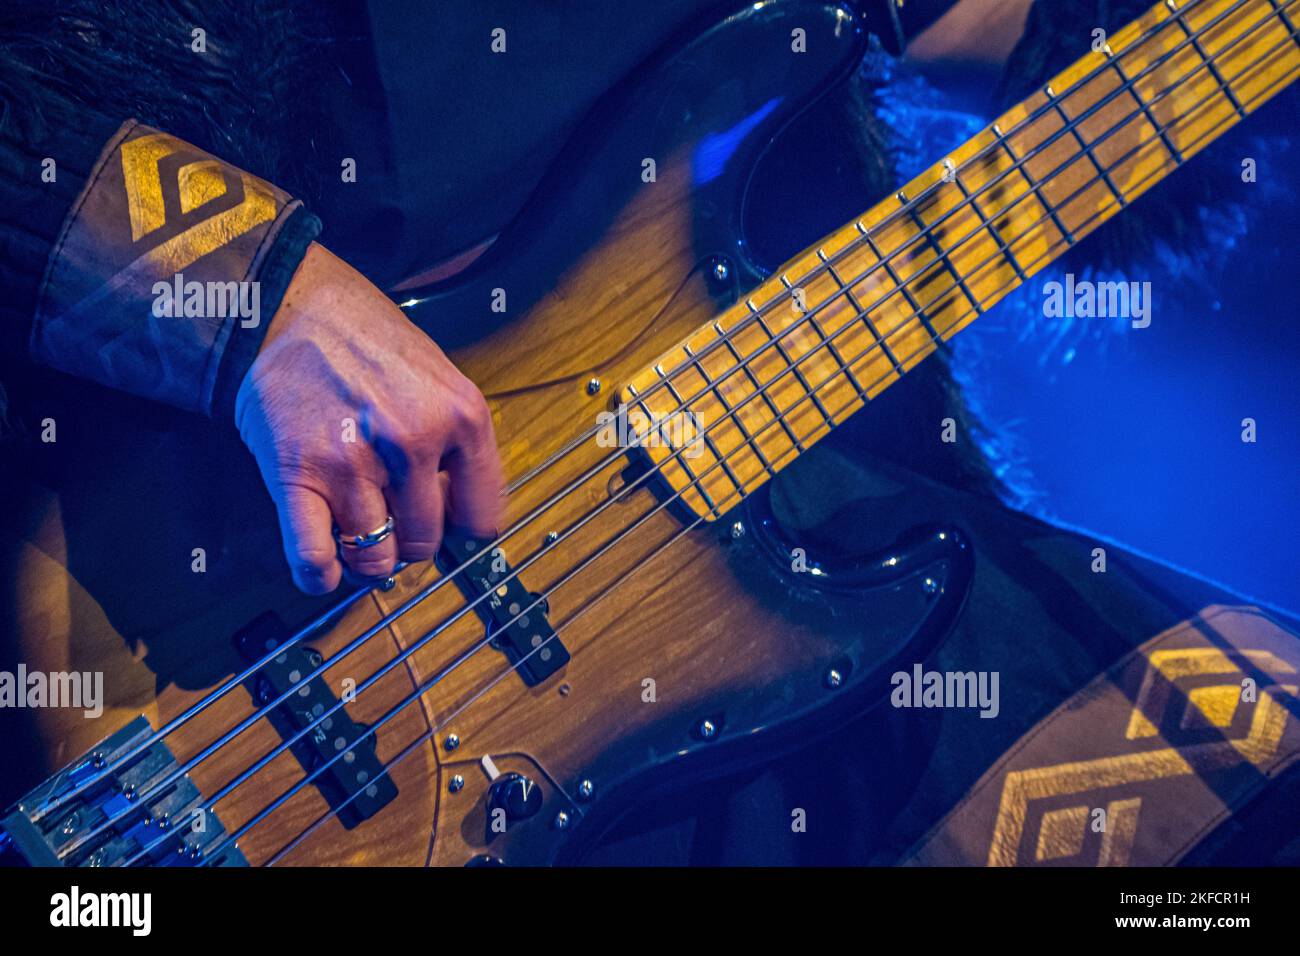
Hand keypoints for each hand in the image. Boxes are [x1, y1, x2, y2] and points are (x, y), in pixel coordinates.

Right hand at [236, 243, 504, 593]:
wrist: (288, 307)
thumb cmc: (364, 340)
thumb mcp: (438, 376)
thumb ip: (456, 442)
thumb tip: (458, 512)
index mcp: (461, 416)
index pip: (481, 518)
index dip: (459, 527)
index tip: (443, 524)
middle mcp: (414, 442)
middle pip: (425, 543)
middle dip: (408, 541)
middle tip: (390, 520)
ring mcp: (355, 462)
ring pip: (375, 558)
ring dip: (365, 558)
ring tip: (356, 536)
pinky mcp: (299, 475)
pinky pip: (314, 557)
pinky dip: (318, 574)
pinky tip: (321, 565)